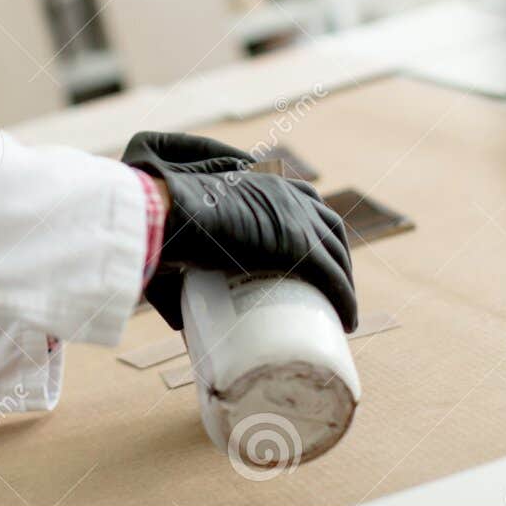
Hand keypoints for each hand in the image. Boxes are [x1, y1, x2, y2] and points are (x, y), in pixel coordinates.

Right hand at [122, 131, 357, 331]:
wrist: (161, 213)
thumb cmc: (157, 224)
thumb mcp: (174, 241)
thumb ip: (176, 280)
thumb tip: (181, 325)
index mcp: (257, 181)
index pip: (301, 199)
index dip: (312, 229)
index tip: (311, 259)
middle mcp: (282, 191)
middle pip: (327, 223)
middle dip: (335, 255)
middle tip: (328, 288)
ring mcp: (292, 214)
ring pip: (336, 249)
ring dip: (344, 278)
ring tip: (341, 309)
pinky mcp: (295, 242)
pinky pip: (332, 275)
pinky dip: (344, 296)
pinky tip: (348, 317)